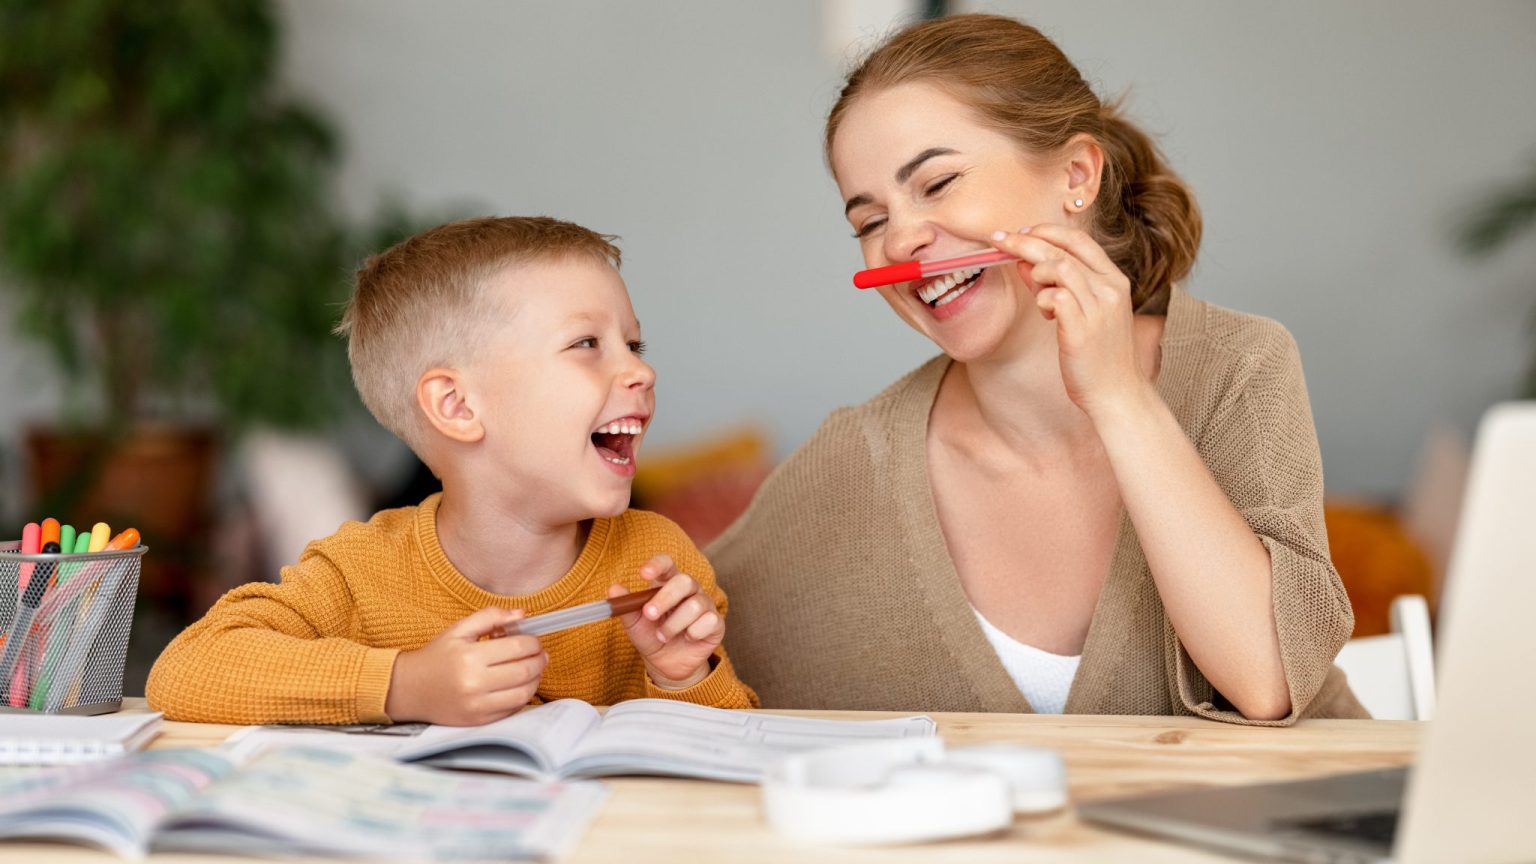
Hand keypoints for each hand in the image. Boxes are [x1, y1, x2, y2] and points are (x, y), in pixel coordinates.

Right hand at [385, 607, 545, 725]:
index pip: (518, 648)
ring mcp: (477, 706)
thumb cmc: (437, 656)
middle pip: (524, 671)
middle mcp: (474, 683)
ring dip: (536, 679)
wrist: (410, 689)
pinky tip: (520, 685)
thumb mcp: (459, 629)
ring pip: (523, 693)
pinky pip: (512, 710)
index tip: (534, 641)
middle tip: (540, 654)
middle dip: (539, 660)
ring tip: (534, 669)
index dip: (533, 643)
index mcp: (470, 657)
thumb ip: (490, 617)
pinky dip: (523, 697)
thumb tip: (521, 614)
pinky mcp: (479, 721)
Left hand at [611, 555, 722, 688]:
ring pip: (695, 605)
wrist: (666, 664)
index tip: (643, 574)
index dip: (657, 565)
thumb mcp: (634, 624)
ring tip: (663, 636)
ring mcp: (705, 605)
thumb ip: (626, 606)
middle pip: (685, 581)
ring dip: (674, 624)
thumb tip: (613, 588)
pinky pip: (709, 621)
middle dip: (665, 598)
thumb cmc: (651, 637)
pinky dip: (694, 633)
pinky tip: (687, 638)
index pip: (667, 564)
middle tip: (649, 614)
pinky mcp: (716, 623)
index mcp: (667, 583)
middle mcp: (689, 590)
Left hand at [990, 224, 1150, 416]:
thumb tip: (1022, 261)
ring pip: (1060, 267)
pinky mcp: (1082, 330)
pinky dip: (1042, 298)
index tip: (1022, 232)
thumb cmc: (1097, 354)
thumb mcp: (1082, 313)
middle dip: (1026, 241)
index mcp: (1114, 281)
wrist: (1116, 393)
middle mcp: (1110, 290)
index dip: (1047, 231)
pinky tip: (1045, 312)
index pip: (1079, 240)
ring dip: (1035, 269)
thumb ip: (1054, 285)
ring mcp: (1098, 309)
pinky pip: (1056, 298)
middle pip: (1063, 250)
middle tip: (999, 239)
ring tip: (1031, 283)